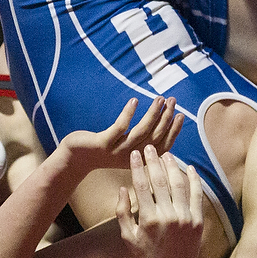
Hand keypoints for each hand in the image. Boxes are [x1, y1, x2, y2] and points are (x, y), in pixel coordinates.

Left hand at [59, 96, 182, 173]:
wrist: (75, 159)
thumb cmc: (102, 150)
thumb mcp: (124, 148)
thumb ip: (140, 140)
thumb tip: (159, 124)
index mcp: (139, 160)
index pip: (163, 147)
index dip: (173, 131)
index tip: (181, 115)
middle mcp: (131, 157)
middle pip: (154, 137)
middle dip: (166, 118)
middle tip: (173, 100)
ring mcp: (117, 151)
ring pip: (140, 131)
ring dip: (153, 114)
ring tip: (160, 98)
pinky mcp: (103, 144)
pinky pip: (119, 128)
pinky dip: (128, 113)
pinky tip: (135, 101)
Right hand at [116, 145, 206, 257]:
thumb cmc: (146, 256)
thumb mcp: (128, 237)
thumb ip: (122, 212)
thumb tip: (122, 187)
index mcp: (148, 220)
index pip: (141, 185)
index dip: (137, 167)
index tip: (134, 154)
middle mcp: (168, 217)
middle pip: (159, 180)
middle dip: (153, 161)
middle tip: (148, 147)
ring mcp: (185, 218)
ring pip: (178, 183)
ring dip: (171, 166)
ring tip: (165, 154)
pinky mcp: (198, 221)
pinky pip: (196, 195)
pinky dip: (193, 179)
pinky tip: (188, 167)